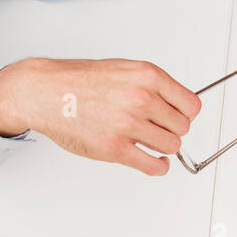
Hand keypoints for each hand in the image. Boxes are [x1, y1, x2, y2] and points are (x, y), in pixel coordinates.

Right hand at [0, 58, 201, 175]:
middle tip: (159, 130)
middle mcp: (140, 98)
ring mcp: (128, 124)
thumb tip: (178, 105)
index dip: (185, 114)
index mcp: (146, 76)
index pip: (191, 104)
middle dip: (173, 130)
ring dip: (164, 148)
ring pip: (171, 146)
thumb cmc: (80, 81)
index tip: (179, 118)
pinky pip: (154, 166)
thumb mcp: (124, 69)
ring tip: (151, 143)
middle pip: (183, 127)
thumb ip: (152, 85)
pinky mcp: (115, 148)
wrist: (45, 92)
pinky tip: (155, 162)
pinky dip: (159, 167)